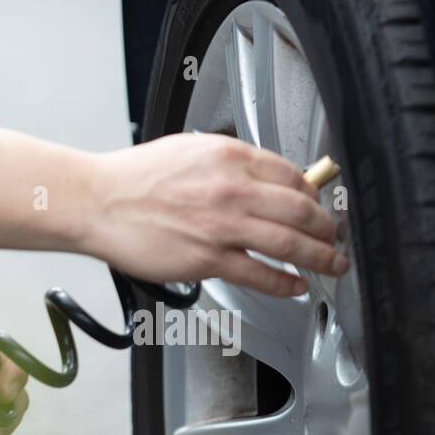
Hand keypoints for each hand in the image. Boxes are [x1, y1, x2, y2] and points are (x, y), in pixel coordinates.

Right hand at [86, 133, 346, 296]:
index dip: (314, 193)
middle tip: (335, 235)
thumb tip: (261, 176)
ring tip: (331, 263)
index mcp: (229, 156)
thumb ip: (228, 162)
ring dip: (320, 256)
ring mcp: (222, 226)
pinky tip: (295, 285)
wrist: (98, 202)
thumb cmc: (133, 178)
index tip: (318, 204)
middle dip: (328, 227)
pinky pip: (261, 274)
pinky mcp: (209, 258)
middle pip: (302, 210)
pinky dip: (285, 283)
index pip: (291, 174)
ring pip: (290, 243)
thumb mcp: (188, 149)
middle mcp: (231, 189)